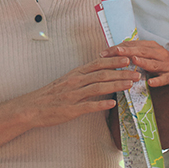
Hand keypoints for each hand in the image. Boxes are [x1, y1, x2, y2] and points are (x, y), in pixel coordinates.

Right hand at [16, 55, 140, 127]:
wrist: (31, 107)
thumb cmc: (51, 95)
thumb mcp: (68, 81)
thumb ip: (84, 77)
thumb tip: (102, 74)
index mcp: (76, 74)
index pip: (98, 64)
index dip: (114, 60)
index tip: (128, 58)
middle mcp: (75, 82)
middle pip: (102, 74)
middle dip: (121, 72)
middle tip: (137, 71)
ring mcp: (73, 95)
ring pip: (98, 88)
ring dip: (116, 85)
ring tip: (130, 84)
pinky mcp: (70, 109)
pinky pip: (87, 106)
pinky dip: (100, 105)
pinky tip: (112, 104)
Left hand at [101, 39, 168, 86]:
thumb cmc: (161, 63)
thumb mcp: (149, 55)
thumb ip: (134, 52)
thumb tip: (113, 51)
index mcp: (151, 47)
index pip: (132, 45)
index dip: (118, 48)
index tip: (103, 53)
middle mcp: (159, 54)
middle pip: (141, 51)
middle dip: (127, 51)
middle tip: (115, 52)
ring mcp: (166, 65)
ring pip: (153, 64)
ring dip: (143, 62)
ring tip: (133, 61)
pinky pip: (164, 79)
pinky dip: (158, 81)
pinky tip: (150, 83)